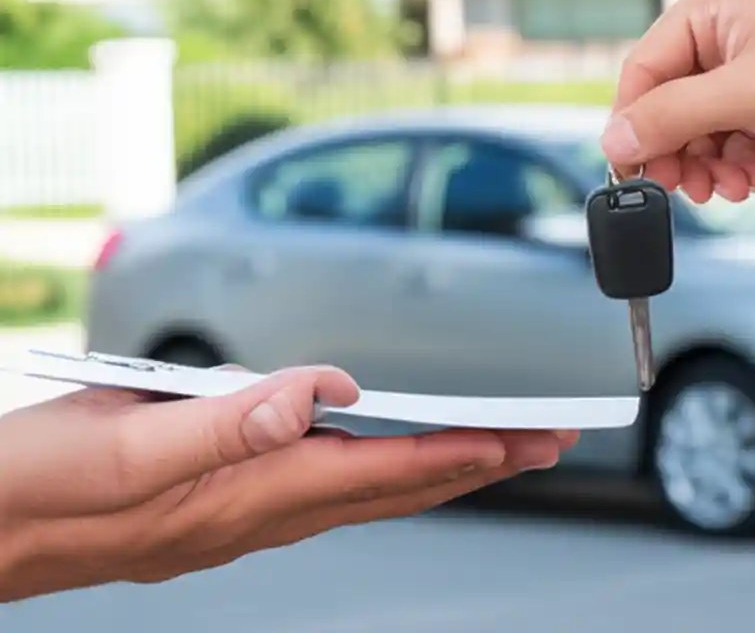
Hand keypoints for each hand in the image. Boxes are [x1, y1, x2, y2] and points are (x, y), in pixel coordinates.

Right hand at [0, 366, 576, 601]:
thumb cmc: (30, 495)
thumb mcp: (114, 449)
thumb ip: (217, 423)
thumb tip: (319, 393)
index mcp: (247, 495)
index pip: (386, 475)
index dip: (464, 454)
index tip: (530, 439)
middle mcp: (258, 513)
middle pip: (396, 491)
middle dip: (478, 465)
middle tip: (548, 444)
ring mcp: (242, 516)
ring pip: (370, 494)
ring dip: (440, 470)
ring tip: (496, 450)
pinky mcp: (220, 505)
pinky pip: (329, 490)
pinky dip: (383, 472)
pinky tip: (390, 462)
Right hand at [601, 0, 754, 201]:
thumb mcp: (749, 95)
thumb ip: (672, 118)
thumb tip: (615, 139)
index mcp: (713, 6)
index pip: (644, 70)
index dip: (634, 126)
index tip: (632, 173)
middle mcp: (731, 32)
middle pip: (671, 105)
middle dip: (678, 152)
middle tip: (688, 190)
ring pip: (704, 129)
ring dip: (710, 166)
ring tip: (731, 186)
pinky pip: (737, 138)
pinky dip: (739, 164)